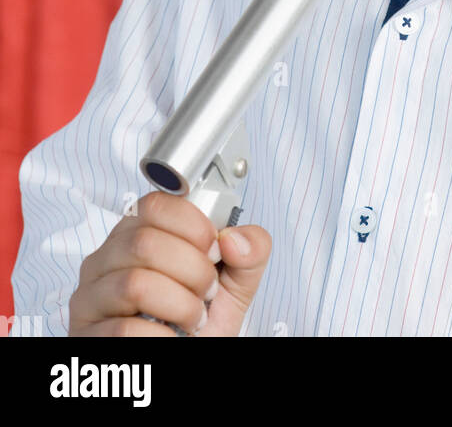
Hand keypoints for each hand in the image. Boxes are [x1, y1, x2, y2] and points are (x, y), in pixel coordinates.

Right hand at [68, 191, 271, 336]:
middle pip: (144, 243)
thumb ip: (250, 250)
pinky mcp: (85, 335)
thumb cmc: (200, 321)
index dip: (193, 227)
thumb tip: (234, 239)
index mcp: (137, 233)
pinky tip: (170, 339)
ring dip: (180, 306)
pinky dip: (161, 338)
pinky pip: (124, 329)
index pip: (154, 204)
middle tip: (207, 293)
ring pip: (134, 285)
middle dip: (192, 271)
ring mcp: (89, 298)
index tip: (214, 252)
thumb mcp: (235, 282)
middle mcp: (104, 260)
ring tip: (193, 319)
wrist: (184, 362)